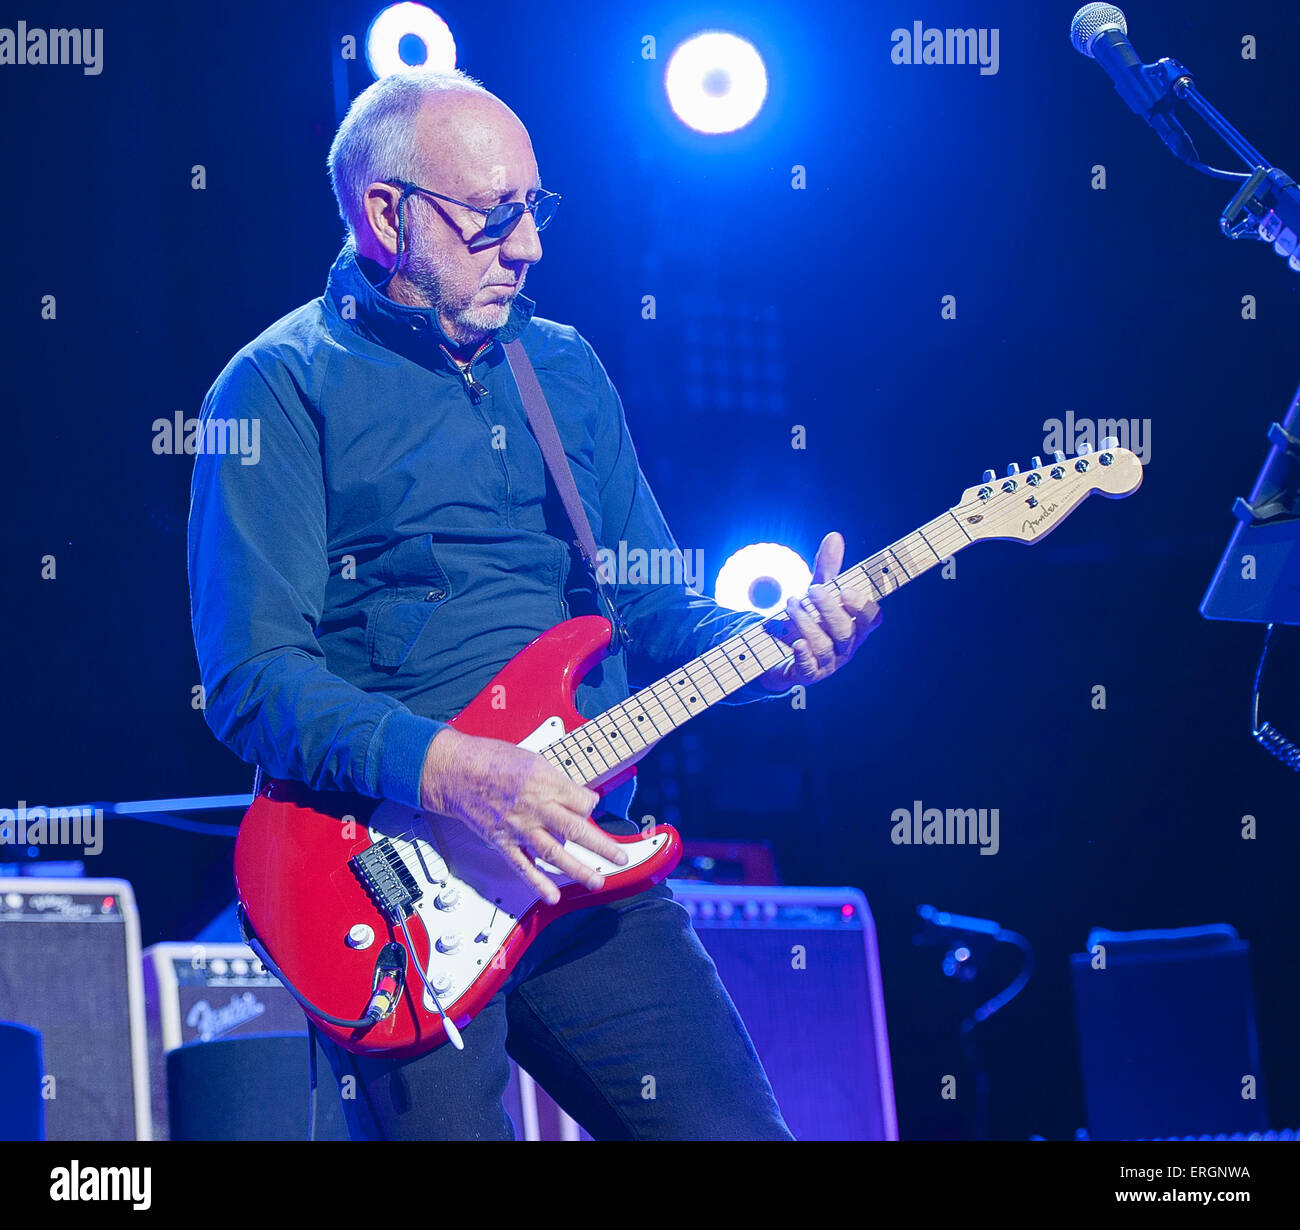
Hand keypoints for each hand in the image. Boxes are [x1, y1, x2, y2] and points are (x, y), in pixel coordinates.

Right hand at [419, 726, 628, 904]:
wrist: (456, 771)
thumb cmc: (492, 759)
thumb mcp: (533, 758)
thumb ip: (556, 780)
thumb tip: (574, 795)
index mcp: (546, 782)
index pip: (584, 801)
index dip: (592, 805)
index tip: (593, 807)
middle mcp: (536, 807)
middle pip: (576, 830)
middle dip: (602, 846)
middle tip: (620, 858)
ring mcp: (519, 828)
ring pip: (555, 853)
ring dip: (579, 870)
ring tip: (597, 881)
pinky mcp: (503, 842)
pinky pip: (523, 867)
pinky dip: (539, 883)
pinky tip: (552, 896)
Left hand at [759, 531, 880, 689]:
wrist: (776, 653)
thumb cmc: (806, 621)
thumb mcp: (816, 594)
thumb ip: (827, 569)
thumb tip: (834, 536)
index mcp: (854, 626)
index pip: (871, 618)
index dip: (863, 606)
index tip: (846, 591)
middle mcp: (845, 647)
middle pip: (846, 630)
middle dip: (829, 609)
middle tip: (812, 590)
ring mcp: (827, 664)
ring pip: (824, 646)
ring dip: (806, 622)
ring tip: (790, 604)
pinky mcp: (807, 675)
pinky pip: (809, 669)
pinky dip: (803, 655)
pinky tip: (795, 643)